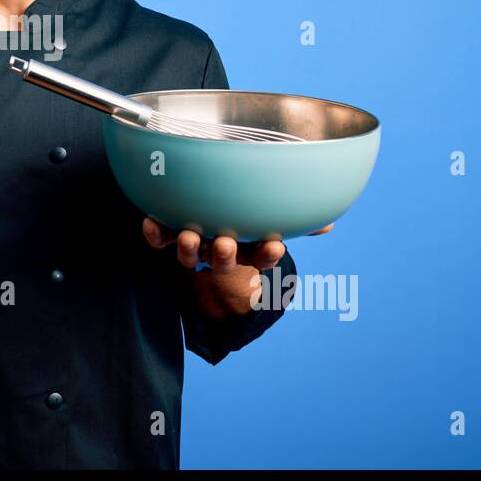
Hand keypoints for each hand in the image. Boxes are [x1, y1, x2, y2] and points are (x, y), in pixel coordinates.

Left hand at [142, 217, 332, 316]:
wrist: (207, 249)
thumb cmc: (245, 232)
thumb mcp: (269, 229)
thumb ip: (299, 223)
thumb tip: (330, 223)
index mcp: (248, 250)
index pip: (262, 256)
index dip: (267, 254)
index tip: (274, 246)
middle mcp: (221, 252)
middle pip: (222, 259)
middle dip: (224, 255)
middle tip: (225, 244)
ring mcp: (195, 247)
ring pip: (190, 254)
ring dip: (188, 247)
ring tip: (189, 236)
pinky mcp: (169, 238)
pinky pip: (160, 240)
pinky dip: (155, 234)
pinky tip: (151, 222)